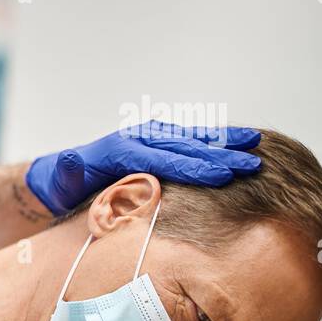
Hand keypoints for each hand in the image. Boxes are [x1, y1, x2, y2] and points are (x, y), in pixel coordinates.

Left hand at [25, 121, 261, 215]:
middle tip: (252, 165)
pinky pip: (192, 137)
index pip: (163, 159)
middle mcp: (139, 136)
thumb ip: (71, 170)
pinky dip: (217, 138)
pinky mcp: (159, 139)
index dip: (193, 167)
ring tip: (257, 144)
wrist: (64, 174)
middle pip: (184, 146)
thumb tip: (72, 158)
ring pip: (193, 137)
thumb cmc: (68, 185)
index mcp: (120, 148)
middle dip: (219, 156)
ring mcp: (151, 135)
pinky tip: (243, 140)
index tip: (222, 175)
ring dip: (225, 141)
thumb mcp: (64, 179)